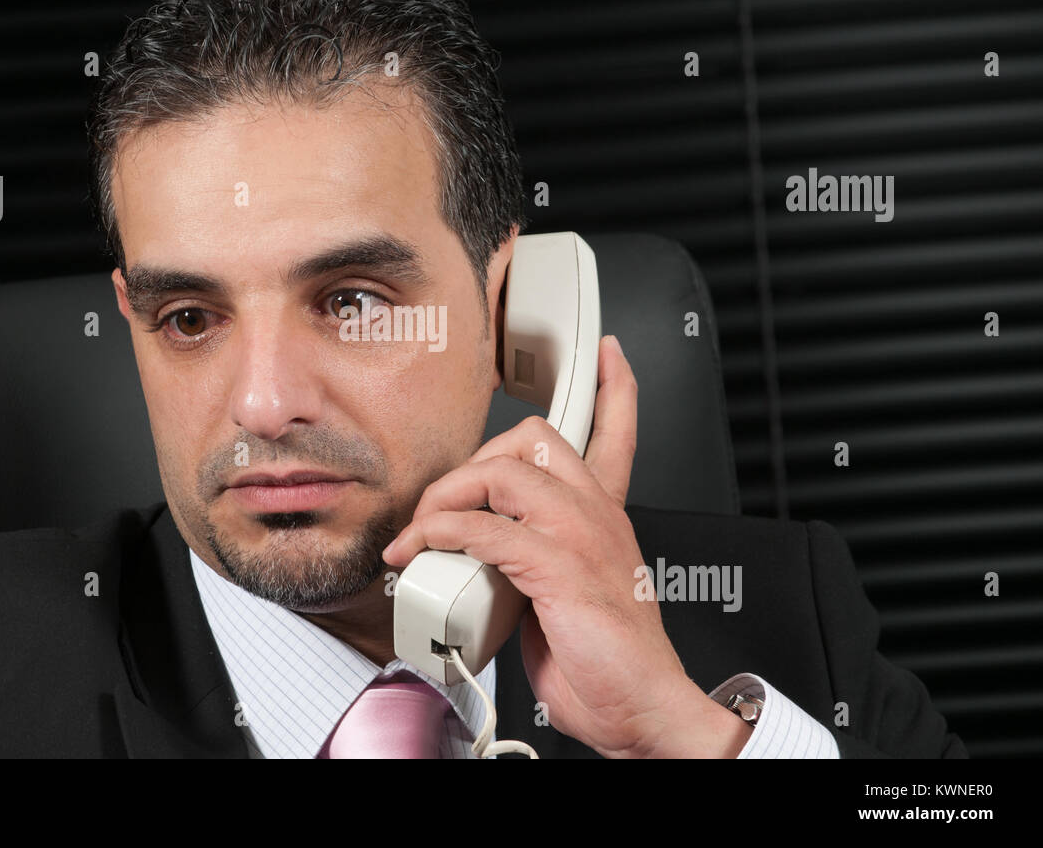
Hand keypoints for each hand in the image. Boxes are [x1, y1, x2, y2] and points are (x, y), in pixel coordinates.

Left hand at [382, 335, 751, 757]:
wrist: (642, 709)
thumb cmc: (604, 660)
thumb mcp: (564, 593)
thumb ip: (527, 556)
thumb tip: (474, 551)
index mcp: (604, 518)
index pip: (616, 434)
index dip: (614, 389)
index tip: (610, 355)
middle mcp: (597, 516)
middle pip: (532, 437)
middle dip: (470, 459)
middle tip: (440, 505)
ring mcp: (581, 537)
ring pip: (501, 471)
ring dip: (444, 498)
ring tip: (422, 534)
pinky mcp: (560, 568)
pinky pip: (484, 527)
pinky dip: (440, 533)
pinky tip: (422, 551)